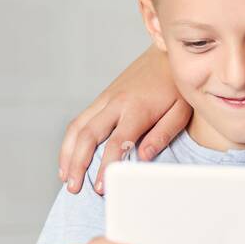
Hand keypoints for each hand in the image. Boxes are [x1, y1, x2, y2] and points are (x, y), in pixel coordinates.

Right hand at [58, 45, 190, 194]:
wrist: (164, 55)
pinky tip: (68, 158)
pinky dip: (70, 141)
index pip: (117, 142)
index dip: (106, 166)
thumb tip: (143, 157)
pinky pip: (79, 120)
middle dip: (78, 164)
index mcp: (137, 108)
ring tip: (65, 178)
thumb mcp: (180, 111)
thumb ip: (162, 134)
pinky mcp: (101, 98)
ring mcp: (105, 99)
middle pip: (89, 136)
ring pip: (77, 127)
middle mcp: (116, 103)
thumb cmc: (175, 86)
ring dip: (67, 154)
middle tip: (74, 188)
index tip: (101, 187)